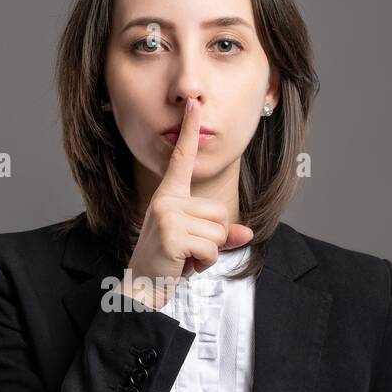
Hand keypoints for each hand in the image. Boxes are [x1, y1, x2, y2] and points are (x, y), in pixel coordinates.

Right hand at [123, 98, 253, 308]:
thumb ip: (221, 236)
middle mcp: (166, 201)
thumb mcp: (196, 244)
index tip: (193, 105)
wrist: (142, 287)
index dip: (188, 132)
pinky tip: (182, 266)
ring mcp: (167, 216)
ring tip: (184, 258)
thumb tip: (249, 233)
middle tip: (187, 251)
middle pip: (220, 212)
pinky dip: (203, 263)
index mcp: (169, 196)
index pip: (182, 160)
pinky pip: (211, 249)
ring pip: (218, 232)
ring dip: (208, 253)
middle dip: (213, 239)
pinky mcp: (172, 236)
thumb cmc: (167, 263)